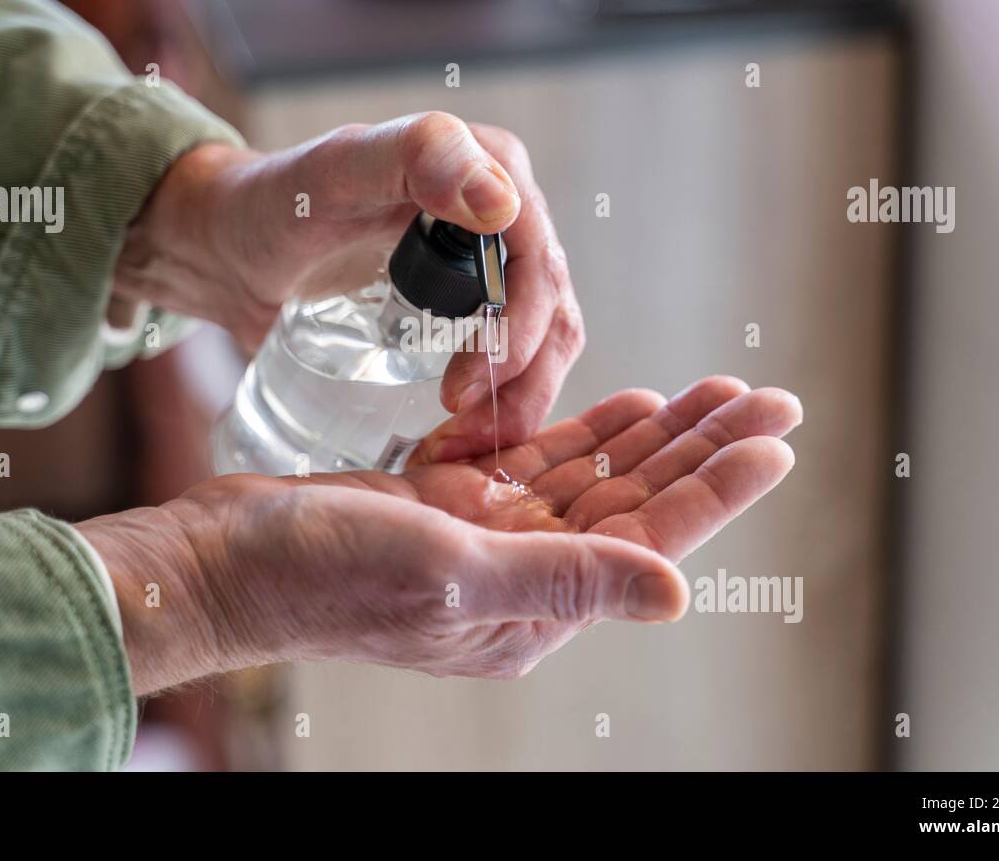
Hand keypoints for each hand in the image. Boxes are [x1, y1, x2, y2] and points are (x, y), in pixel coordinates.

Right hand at [78, 377, 799, 693]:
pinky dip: (590, 431)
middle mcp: (524, 577)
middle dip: (706, 449)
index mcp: (535, 609)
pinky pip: (542, 462)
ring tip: (721, 390)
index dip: (717, 485)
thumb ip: (565, 579)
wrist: (223, 561)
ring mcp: (489, 537)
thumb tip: (677, 593)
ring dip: (659, 434)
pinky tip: (636, 403)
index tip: (775, 434)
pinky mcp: (454, 501)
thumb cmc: (319, 575)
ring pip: (597, 476)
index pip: (650, 539)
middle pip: (637, 503)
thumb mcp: (447, 575)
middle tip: (771, 395)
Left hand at [112, 113, 582, 461]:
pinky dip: (499, 409)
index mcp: (493, 169)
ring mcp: (492, 270)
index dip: (518, 335)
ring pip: (543, 348)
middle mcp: (506, 218)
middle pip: (552, 315)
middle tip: (461, 441)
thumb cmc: (273, 204)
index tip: (460, 394)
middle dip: (522, 386)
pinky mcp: (472, 313)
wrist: (232, 250)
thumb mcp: (333, 172)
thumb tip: (502, 202)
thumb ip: (417, 157)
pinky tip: (459, 443)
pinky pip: (513, 365)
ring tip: (460, 451)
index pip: (540, 265)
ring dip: (517, 406)